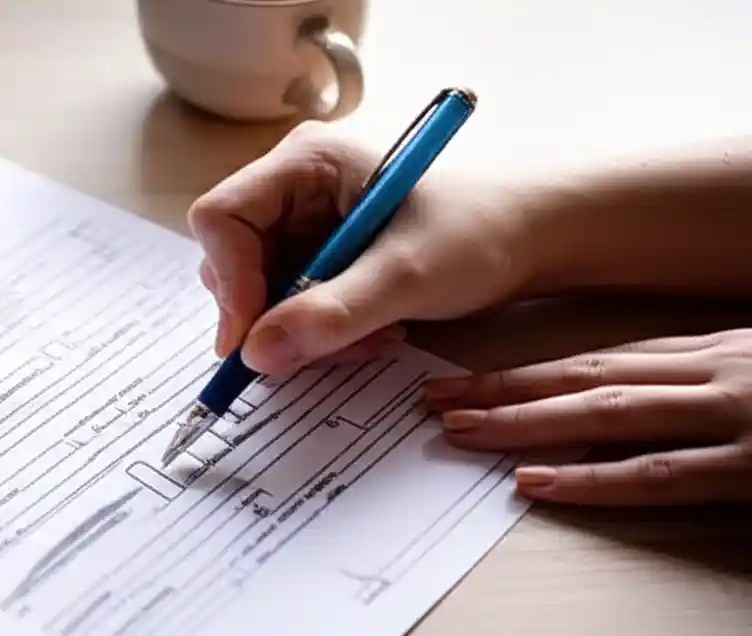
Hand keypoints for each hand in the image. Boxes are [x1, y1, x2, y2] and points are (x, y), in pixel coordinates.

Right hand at [189, 122, 535, 374]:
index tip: (251, 342)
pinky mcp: (319, 256)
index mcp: (305, 161)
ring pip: (258, 292)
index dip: (228, 280)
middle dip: (272, 313)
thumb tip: (256, 354)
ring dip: (303, 329)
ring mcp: (304, 223)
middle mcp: (293, 186)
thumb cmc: (481, 232)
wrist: (534, 240)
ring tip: (368, 335)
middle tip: (322, 346)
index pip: (222, 217)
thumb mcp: (407, 276)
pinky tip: (372, 330)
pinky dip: (322, 332)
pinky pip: (290, 306)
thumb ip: (332, 314)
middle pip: (231, 260)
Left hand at [423, 329, 751, 504]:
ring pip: (607, 413)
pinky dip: (590, 478)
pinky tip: (532, 482)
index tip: (468, 382)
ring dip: (526, 420)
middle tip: (437, 400)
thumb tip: (644, 400)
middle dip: (505, 387)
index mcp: (716, 353)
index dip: (529, 371)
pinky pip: (657, 474)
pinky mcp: (750, 468)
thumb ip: (704, 385)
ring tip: (462, 431)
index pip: (604, 360)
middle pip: (589, 376)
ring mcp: (732, 416)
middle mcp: (714, 374)